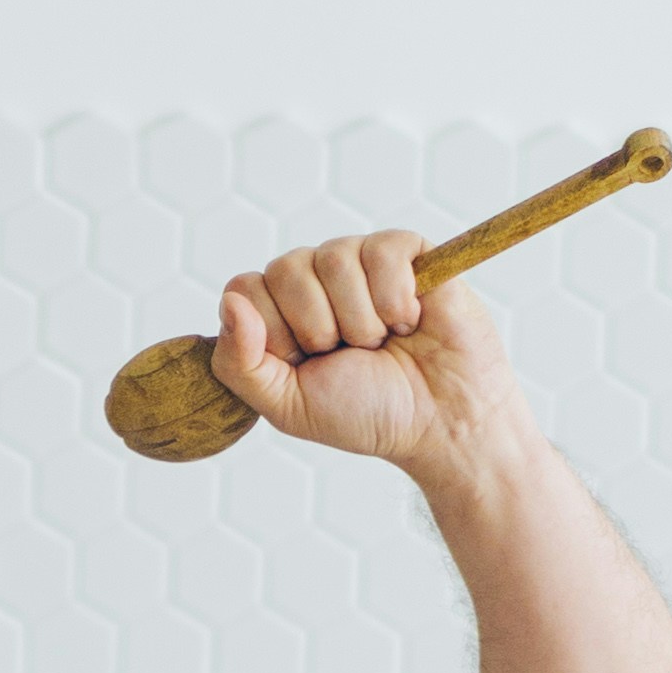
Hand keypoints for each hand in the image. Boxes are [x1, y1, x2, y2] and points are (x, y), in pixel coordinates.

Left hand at [212, 237, 526, 488]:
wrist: (441, 421)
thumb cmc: (368, 413)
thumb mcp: (288, 405)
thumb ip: (240, 363)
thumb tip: (230, 302)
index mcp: (280, 314)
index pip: (245, 289)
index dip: (274, 330)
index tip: (306, 363)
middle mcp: (314, 281)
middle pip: (284, 269)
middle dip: (319, 328)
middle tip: (351, 355)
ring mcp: (359, 262)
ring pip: (333, 259)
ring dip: (361, 320)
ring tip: (384, 341)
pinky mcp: (405, 251)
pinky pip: (380, 251)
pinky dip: (395, 298)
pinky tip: (410, 320)